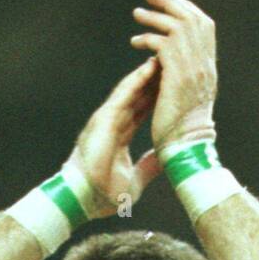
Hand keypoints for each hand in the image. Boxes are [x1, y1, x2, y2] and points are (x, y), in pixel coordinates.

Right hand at [69, 59, 162, 216]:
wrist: (84, 201)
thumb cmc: (103, 196)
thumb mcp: (136, 180)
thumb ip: (149, 167)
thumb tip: (166, 159)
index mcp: (119, 137)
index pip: (141, 113)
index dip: (157, 99)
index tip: (174, 87)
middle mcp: (112, 125)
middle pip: (138, 97)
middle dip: (155, 82)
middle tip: (173, 64)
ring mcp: (106, 120)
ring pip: (131, 91)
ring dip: (147, 75)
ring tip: (164, 57)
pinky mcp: (103, 119)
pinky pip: (122, 95)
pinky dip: (136, 81)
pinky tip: (149, 68)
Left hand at [130, 0, 217, 150]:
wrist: (185, 150)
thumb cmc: (183, 133)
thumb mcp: (189, 100)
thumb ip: (186, 78)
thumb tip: (172, 64)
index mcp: (208, 69)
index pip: (204, 25)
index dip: (186, 9)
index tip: (169, 2)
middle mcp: (204, 65)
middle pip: (192, 19)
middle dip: (170, 3)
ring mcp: (193, 70)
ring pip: (176, 27)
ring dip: (154, 17)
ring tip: (137, 14)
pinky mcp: (176, 77)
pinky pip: (163, 44)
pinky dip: (148, 39)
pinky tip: (136, 42)